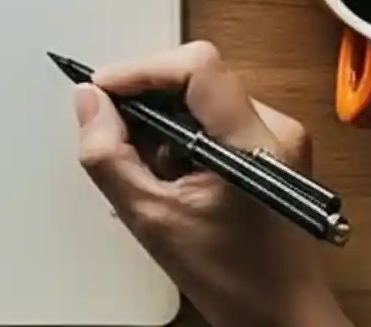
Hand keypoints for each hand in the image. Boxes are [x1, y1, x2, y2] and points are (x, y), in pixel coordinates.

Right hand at [74, 41, 351, 326]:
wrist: (282, 311)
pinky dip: (181, 136)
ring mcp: (276, 134)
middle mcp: (273, 128)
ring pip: (200, 98)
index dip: (141, 70)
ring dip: (162, 124)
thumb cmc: (234, 278)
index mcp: (252, 144)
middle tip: (117, 138)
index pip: (196, 68)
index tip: (102, 90)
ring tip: (151, 172)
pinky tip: (172, 176)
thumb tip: (88, 102)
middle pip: (195, 78)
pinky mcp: (270, 143)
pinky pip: (213, 116)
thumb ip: (110, 156)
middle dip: (146, 102)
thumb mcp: (152, 219)